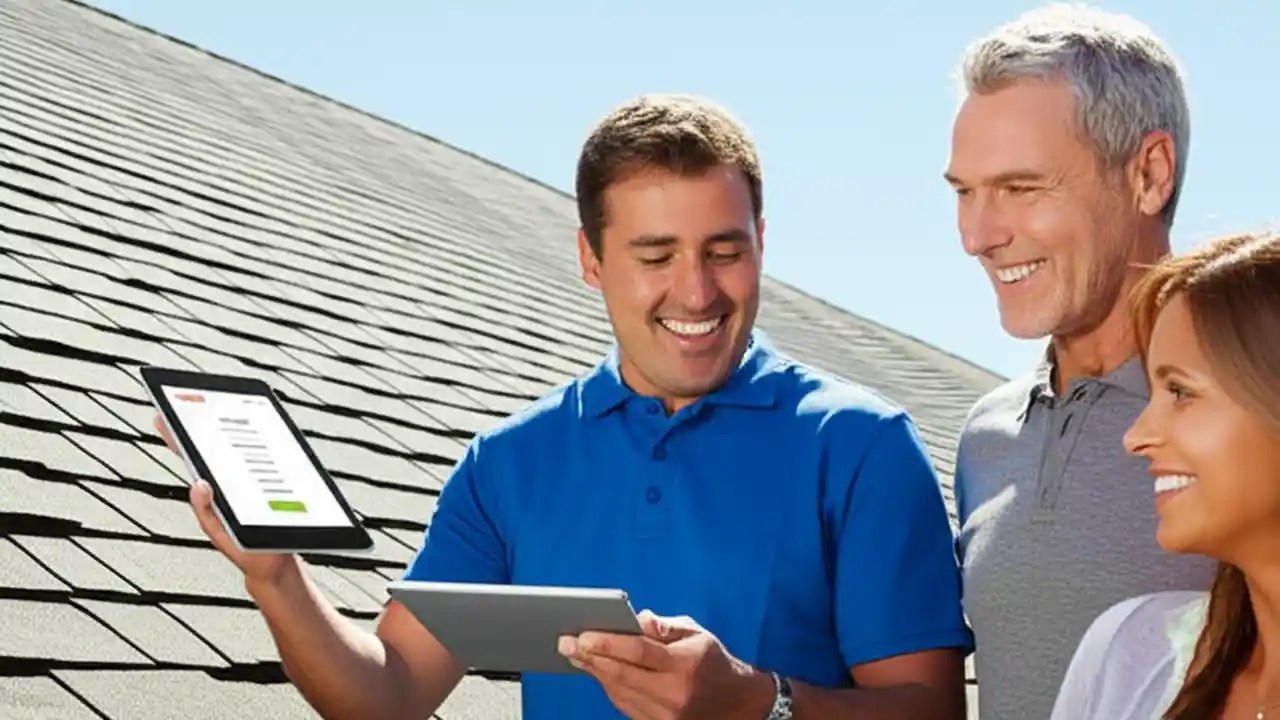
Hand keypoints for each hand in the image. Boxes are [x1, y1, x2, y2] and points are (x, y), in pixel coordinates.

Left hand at [153, 413, 296, 588]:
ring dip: (215, 430)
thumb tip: (198, 483)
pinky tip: (245, 432)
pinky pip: (253, 458)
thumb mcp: (221, 533)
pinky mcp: (261, 483)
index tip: (161, 416)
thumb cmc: (248, 550)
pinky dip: (247, 443)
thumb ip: (207, 511)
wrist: (276, 562)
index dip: (174, 437)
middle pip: (201, 449)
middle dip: (186, 426)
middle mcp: (222, 484)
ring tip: (202, 410)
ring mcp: (240, 482)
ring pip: (226, 451)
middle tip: (170, 405)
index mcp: (209, 491)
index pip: (188, 457)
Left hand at [559, 610, 773, 719]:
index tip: (583, 634)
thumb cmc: (712, 662)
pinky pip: (625, 705)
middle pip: (622, 675)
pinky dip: (609, 687)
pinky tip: (596, 671)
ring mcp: (665, 715)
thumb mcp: (696, 634)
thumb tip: (636, 619)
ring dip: (594, 672)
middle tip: (565, 643)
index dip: (608, 643)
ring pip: (619, 692)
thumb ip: (665, 626)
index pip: (639, 652)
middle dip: (590, 657)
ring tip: (575, 654)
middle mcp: (674, 693)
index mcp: (685, 665)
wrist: (735, 705)